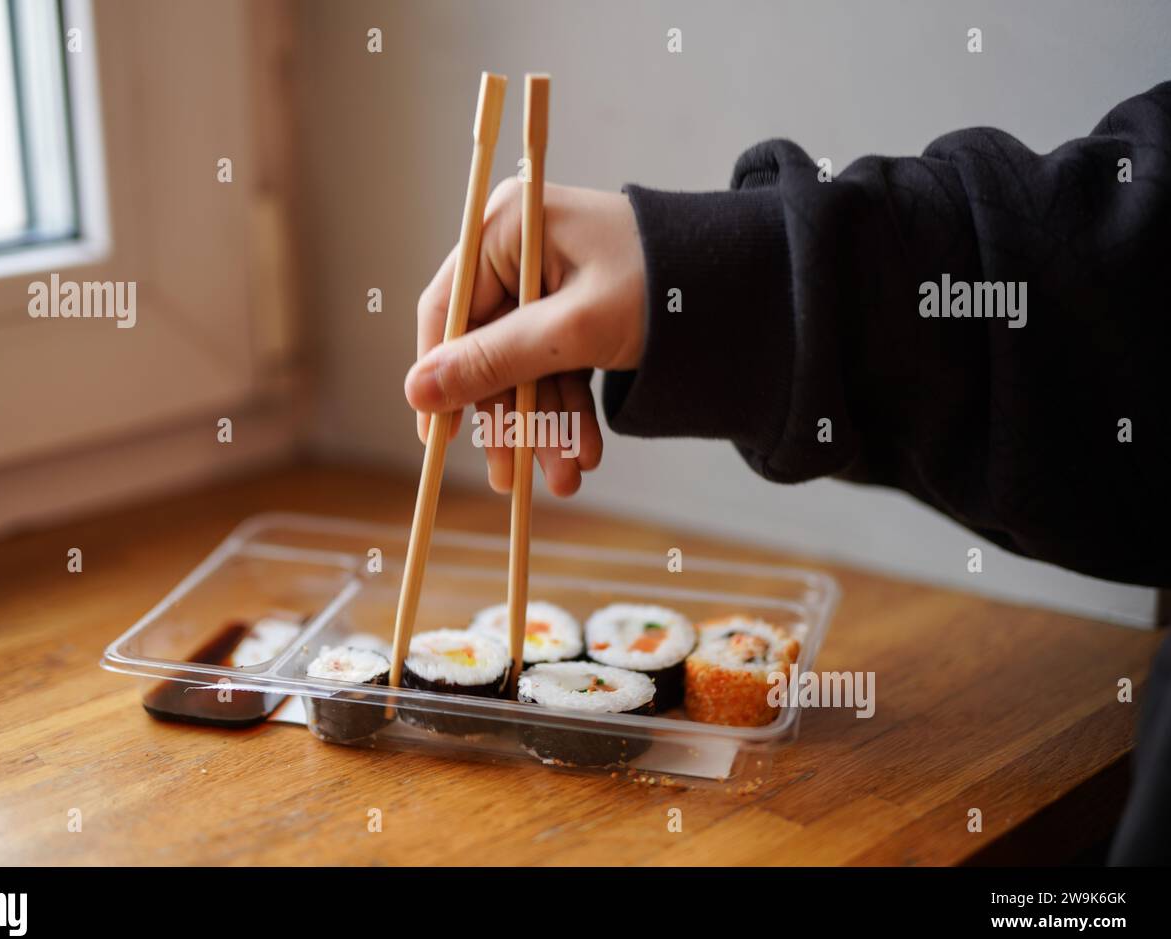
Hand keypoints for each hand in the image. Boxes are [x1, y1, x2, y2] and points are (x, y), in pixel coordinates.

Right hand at [406, 180, 645, 495]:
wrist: (752, 286)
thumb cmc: (664, 286)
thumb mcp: (574, 330)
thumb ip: (494, 361)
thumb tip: (417, 392)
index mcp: (507, 227)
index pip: (446, 308)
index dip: (438, 374)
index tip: (436, 436)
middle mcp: (519, 249)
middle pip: (487, 348)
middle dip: (509, 417)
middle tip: (511, 478)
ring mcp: (548, 282)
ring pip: (525, 368)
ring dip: (543, 427)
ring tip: (565, 479)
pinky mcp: (576, 311)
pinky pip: (557, 367)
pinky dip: (570, 411)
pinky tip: (586, 453)